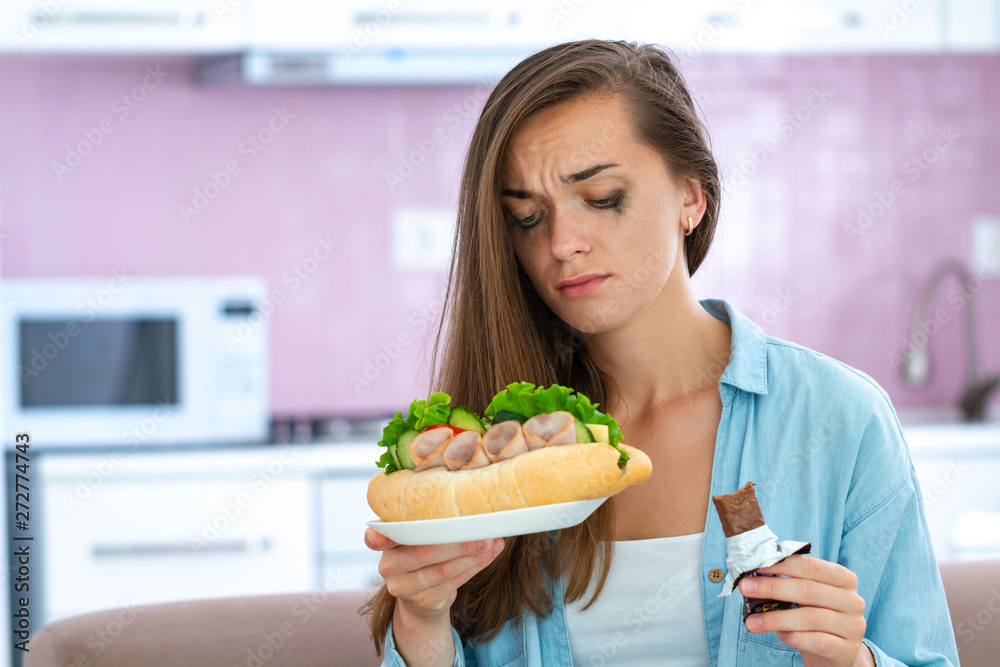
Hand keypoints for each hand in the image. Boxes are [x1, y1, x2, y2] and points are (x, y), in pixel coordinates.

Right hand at [364, 527, 504, 620]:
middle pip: (423, 552)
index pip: (376, 538)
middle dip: (458, 542)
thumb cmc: (421, 554)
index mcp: (385, 543)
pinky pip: (453, 583)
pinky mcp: (423, 601)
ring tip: (492, 543)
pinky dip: (474, 567)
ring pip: (442, 570)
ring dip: (472, 556)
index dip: (376, 537)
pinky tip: (488, 557)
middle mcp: (389, 566)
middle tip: (483, 533)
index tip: (376, 535)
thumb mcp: (415, 538)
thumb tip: (470, 505)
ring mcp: (404, 587)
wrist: (419, 597)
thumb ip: (428, 523)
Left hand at [739, 555, 873, 666]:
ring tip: (751, 621)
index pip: (810, 565)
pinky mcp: (847, 650)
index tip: (754, 566)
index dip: (781, 564)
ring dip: (775, 618)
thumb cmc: (817, 616)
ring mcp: (853, 626)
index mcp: (843, 578)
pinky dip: (794, 637)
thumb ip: (789, 583)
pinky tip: (779, 635)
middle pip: (808, 589)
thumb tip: (754, 576)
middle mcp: (852, 600)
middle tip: (746, 588)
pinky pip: (817, 641)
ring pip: (810, 618)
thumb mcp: (808, 597)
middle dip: (772, 588)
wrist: (838, 652)